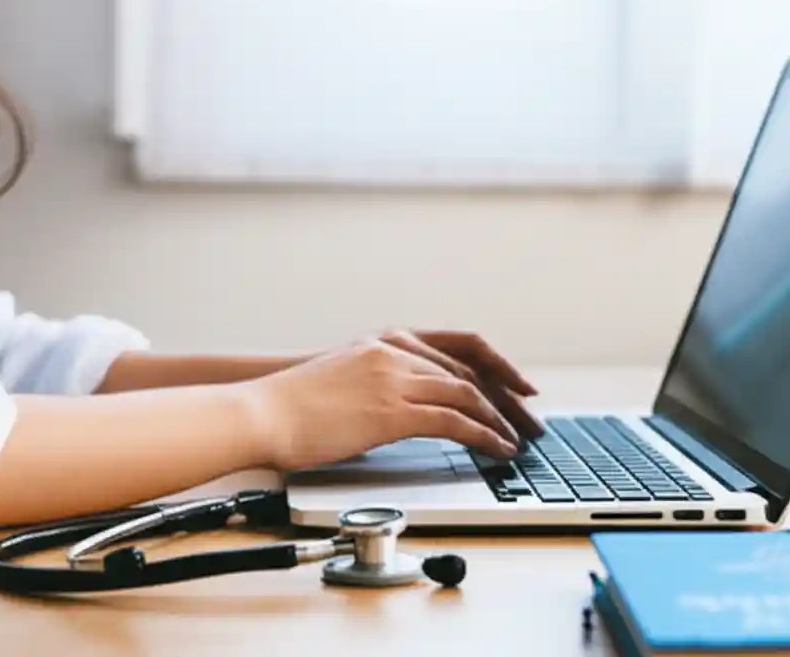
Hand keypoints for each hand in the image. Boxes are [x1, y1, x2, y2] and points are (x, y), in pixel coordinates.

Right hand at [249, 339, 526, 469]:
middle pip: (468, 370)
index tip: (517, 386)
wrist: (261, 412)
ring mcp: (394, 379)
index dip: (493, 368)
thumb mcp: (343, 380)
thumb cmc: (291, 405)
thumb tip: (399, 412)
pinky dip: (482, 435)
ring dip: (498, 420)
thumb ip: (376, 385)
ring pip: (466, 394)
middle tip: (528, 419)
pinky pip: (453, 421)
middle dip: (503, 398)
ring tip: (516, 441)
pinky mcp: (392, 410)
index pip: (456, 348)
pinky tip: (496, 448)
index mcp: (385, 341)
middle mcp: (394, 352)